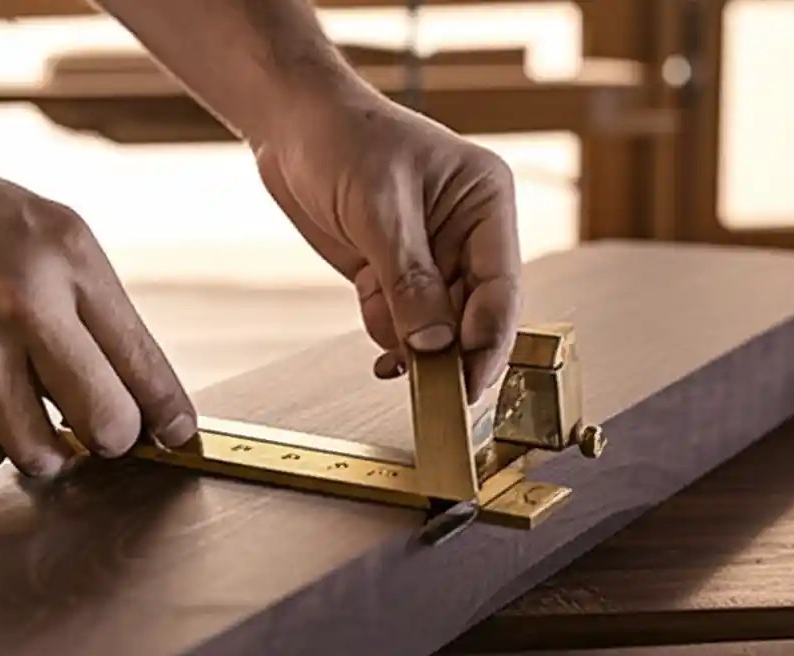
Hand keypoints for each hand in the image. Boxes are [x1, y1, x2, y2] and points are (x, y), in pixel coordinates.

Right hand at [0, 129, 195, 475]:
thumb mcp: (35, 227)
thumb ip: (85, 300)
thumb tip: (131, 384)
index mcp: (69, 258)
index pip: (143, 362)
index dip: (169, 415)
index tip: (178, 437)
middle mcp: (26, 304)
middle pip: (108, 423)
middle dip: (111, 440)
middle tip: (98, 433)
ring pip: (41, 451)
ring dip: (43, 449)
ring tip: (25, 413)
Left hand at [254, 92, 520, 401]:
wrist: (291, 124)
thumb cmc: (343, 136)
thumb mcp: (378, 207)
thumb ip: (408, 279)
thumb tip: (432, 343)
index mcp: (486, 202)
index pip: (502, 284)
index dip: (490, 339)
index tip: (470, 382)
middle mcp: (466, 233)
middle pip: (475, 313)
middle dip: (451, 351)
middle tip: (435, 393)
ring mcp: (430, 256)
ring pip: (437, 325)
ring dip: (414, 346)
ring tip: (393, 353)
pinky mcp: (393, 272)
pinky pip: (401, 322)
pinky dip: (388, 336)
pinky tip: (378, 339)